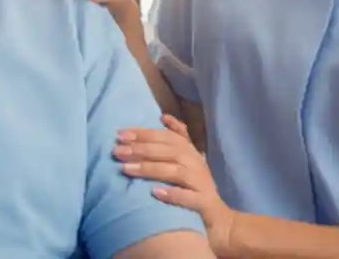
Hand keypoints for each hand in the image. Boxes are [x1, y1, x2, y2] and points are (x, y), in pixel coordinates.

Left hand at [115, 114, 238, 255]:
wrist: (221, 222)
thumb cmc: (196, 189)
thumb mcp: (188, 161)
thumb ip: (178, 138)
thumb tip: (163, 117)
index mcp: (190, 152)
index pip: (166, 137)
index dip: (143, 133)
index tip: (119, 134)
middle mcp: (196, 163)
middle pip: (168, 151)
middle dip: (141, 149)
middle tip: (117, 151)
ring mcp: (201, 183)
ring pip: (175, 172)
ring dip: (150, 169)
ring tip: (127, 169)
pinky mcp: (204, 203)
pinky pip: (188, 197)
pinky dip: (172, 194)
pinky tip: (155, 192)